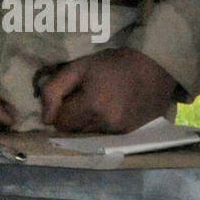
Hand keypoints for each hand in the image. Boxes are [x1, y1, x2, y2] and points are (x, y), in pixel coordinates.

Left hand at [39, 49, 177, 133]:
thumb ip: (54, 90)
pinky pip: (105, 135)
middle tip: (83, 97)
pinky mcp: (130, 135)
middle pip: (73, 132)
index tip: (70, 95)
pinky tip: (110, 108)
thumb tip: (45, 119)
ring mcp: (120, 133)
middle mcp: (106, 125)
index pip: (60, 122)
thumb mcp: (78, 67)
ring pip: (88, 135)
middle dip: (72, 117)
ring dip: (86, 123)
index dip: (60, 109)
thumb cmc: (112, 64)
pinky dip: (102, 125)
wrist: (154, 67)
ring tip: (98, 102)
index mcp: (92, 106)